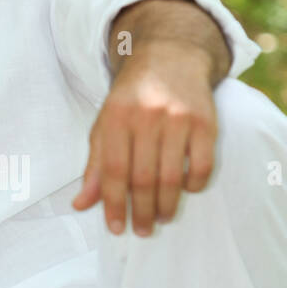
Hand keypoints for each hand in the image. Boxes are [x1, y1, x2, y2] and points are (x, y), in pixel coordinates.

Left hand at [71, 41, 217, 235]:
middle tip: (143, 230)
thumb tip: (81, 205)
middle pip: (143, 178)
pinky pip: (202, 165)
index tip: (117, 228)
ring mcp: (178, 118)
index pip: (114, 171)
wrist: (170, 57)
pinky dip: (194, 185)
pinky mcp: (205, 121)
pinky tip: (185, 191)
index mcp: (116, 117)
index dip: (114, 205)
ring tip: (162, 218)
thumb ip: (96, 166)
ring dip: (167, 206)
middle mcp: (147, 116)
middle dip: (142, 212)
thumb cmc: (132, 99)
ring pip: (172, 177)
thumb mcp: (106, 125)